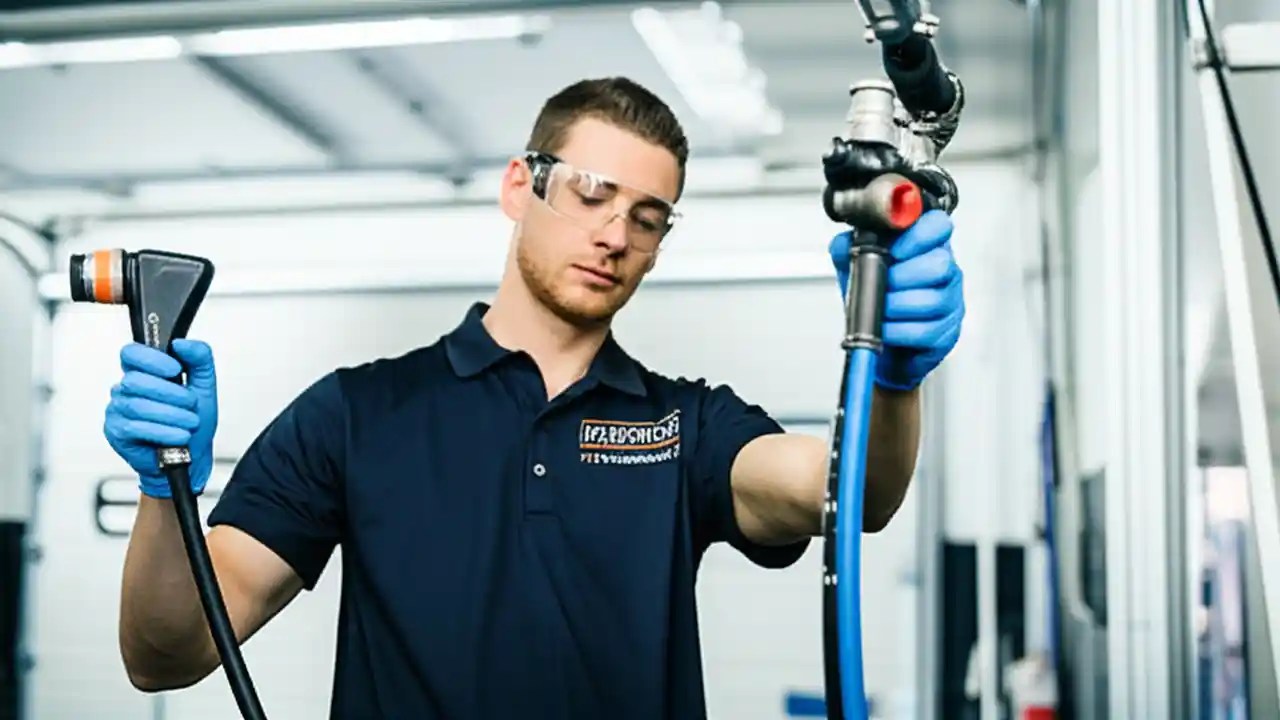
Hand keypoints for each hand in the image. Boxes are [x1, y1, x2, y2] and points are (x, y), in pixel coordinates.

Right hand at [103, 340, 218, 497]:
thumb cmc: (192, 421)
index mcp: (143, 372)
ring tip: (190, 423)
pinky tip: (178, 436)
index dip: (152, 359)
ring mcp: (118, 410)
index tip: (175, 369)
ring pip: (138, 405)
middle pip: (136, 380)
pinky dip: (163, 432)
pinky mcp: (116, 432)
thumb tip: (183, 344)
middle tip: (190, 404)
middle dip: (171, 393)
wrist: (191, 456)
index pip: (131, 353)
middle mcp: (125, 388)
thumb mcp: (204, 385)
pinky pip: (135, 427)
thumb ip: (199, 358)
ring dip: (171, 415)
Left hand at [829, 209, 963, 390]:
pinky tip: (885, 329)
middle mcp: (946, 269)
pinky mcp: (947, 332)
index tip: (894, 249)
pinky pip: (926, 331)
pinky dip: (898, 331)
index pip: (938, 225)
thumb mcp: (855, 267)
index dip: (917, 235)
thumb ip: (848, 249)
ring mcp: (951, 301)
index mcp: (927, 245)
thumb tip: (843, 243)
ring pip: (933, 299)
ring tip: (879, 308)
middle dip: (901, 276)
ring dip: (897, 305)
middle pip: (939, 264)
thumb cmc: (875, 298)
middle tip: (879, 284)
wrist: (878, 341)